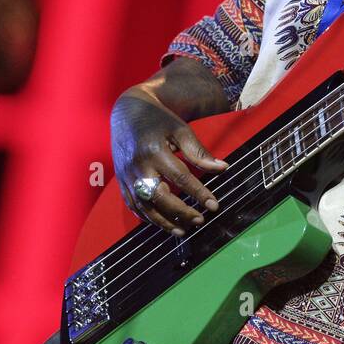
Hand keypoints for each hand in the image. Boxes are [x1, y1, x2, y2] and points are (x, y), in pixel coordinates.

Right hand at [110, 85, 227, 234]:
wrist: (128, 112)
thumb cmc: (159, 120)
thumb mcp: (181, 130)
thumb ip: (199, 152)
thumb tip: (222, 168)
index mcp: (155, 150)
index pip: (180, 177)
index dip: (198, 193)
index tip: (214, 206)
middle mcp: (139, 166)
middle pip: (160, 196)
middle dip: (181, 212)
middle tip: (200, 220)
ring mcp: (127, 175)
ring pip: (144, 206)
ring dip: (164, 222)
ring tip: (183, 231)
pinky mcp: (121, 182)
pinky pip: (133, 205)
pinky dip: (148, 217)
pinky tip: (164, 223)